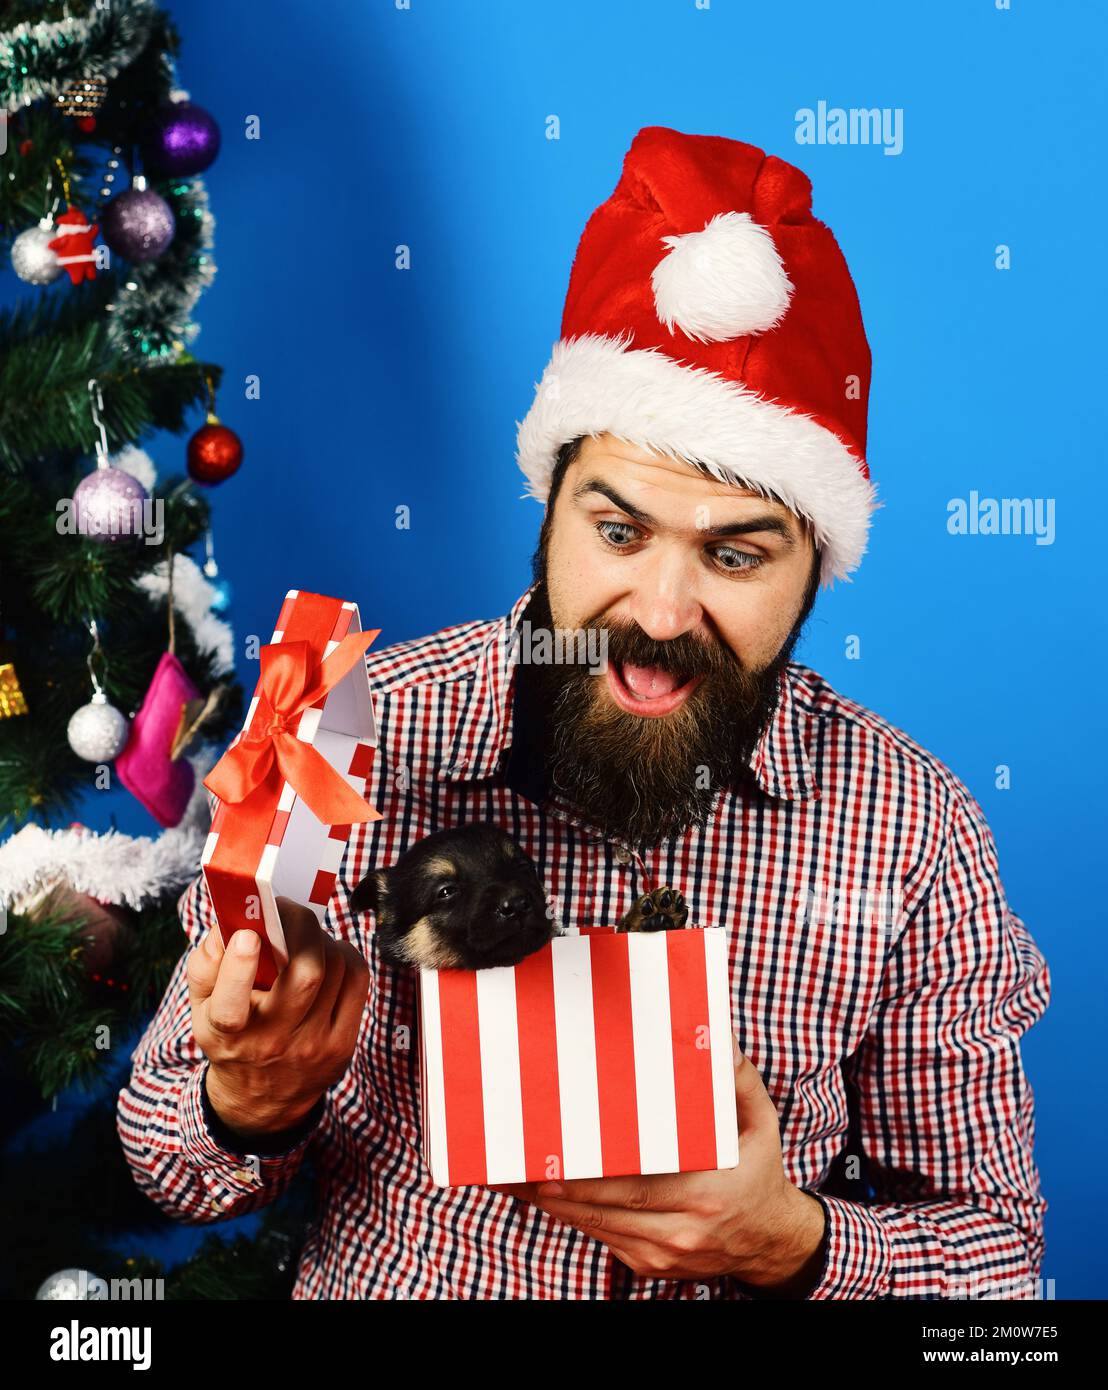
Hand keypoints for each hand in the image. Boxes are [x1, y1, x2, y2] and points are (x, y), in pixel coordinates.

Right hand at [186, 899, 370, 1139]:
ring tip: (303, 935)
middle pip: (306, 975)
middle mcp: (273, 1043)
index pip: (231, 1009)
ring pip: (336, 968)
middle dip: (300, 927)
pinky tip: (327, 954)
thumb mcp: (201, 1007)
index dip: (239, 968)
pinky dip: (345, 955)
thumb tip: (229, 925)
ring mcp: (313, 1046)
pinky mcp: (343, 1044)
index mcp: (228, 1035)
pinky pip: (357, 980)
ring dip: (321, 938)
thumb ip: (205, 964)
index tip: (246, 936)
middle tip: (286, 911)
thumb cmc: (230, 1038)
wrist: (262, 1098)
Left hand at [490, 1035, 826, 1293]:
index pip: (637, 1188)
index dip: (589, 1181)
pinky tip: (545, 1196)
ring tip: (512, 1179)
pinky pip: (602, 1238)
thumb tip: (717, 1037)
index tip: (552, 1163)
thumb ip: (736, 1079)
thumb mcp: (759, 1122)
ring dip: (551, 1206)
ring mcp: (663, 1254)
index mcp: (707, 1193)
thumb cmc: (759, 1171)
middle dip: (553, 1190)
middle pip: (605, 1211)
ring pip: (595, 1228)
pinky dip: (572, 1217)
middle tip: (512, 1166)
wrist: (770, 1240)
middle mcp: (682, 1230)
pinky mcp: (649, 1264)